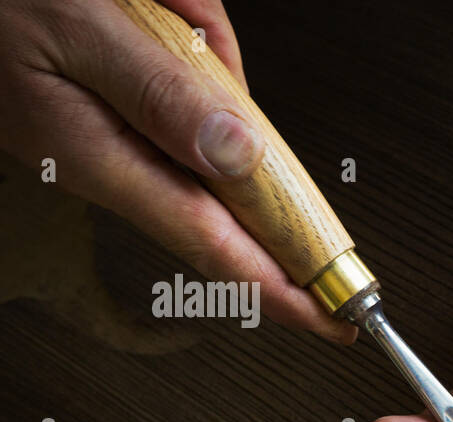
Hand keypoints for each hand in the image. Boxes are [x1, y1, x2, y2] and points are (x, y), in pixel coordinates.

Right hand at [0, 0, 351, 341]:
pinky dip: (188, 33)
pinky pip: (190, 82)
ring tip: (158, 3)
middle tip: (210, 51)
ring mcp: (116, 133)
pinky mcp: (122, 106)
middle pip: (231, 179)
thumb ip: (160, 94)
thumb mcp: (77, 28)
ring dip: (204, 51)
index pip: (216, 246)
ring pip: (216, 117)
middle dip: (240, 115)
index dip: (282, 288)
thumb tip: (238, 156)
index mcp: (98, 157)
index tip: (333, 319)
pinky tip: (151, 5)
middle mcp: (111, 157)